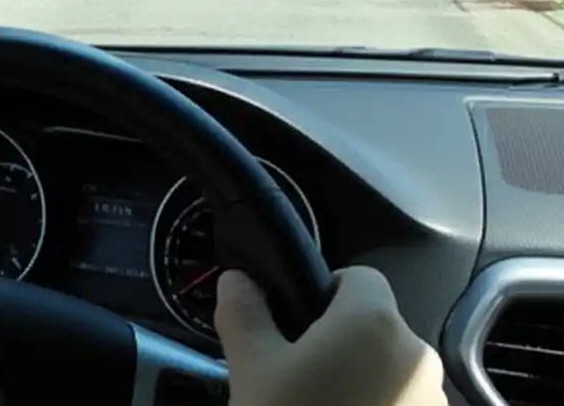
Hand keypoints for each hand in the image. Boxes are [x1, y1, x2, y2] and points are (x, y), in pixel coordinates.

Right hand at [215, 266, 446, 405]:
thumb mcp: (252, 368)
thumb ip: (244, 313)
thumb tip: (237, 281)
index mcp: (372, 322)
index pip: (358, 276)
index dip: (323, 291)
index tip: (295, 324)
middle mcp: (415, 355)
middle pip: (374, 324)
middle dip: (338, 341)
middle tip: (297, 373)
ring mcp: (432, 400)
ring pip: (389, 368)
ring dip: (360, 378)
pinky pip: (402, 404)